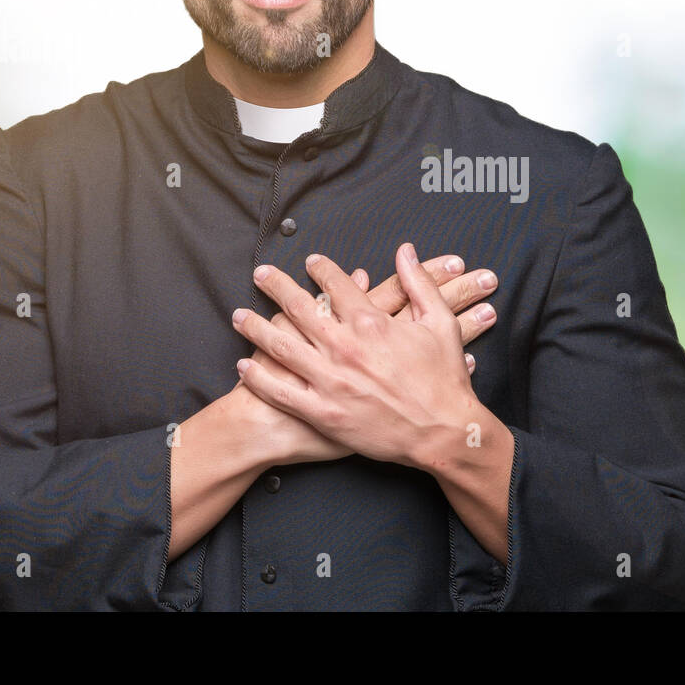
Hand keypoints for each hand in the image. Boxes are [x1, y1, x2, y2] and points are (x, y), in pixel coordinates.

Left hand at [232, 243, 490, 469]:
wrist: (443, 433)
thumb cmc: (444, 380)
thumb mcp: (440, 323)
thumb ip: (419, 283)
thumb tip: (405, 251)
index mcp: (371, 324)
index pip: (336, 285)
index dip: (321, 269)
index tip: (310, 262)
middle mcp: (344, 348)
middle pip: (299, 308)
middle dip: (276, 287)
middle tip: (260, 275)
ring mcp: (330, 381)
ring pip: (282, 347)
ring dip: (257, 328)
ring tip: (239, 316)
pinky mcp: (323, 413)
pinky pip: (282, 392)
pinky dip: (259, 378)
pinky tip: (244, 366)